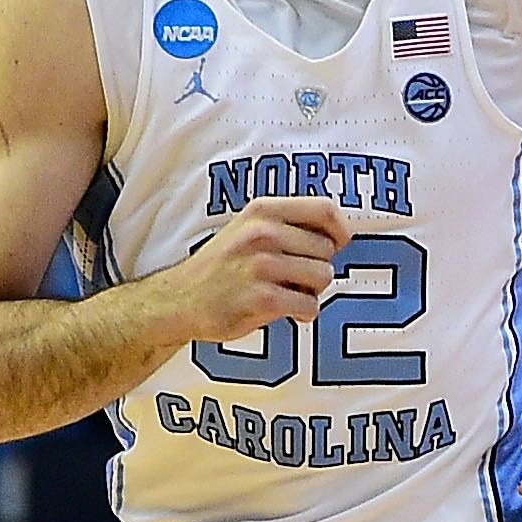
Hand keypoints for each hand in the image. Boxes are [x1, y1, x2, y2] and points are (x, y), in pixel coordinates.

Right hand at [150, 197, 345, 348]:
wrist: (180, 299)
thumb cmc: (223, 265)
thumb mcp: (248, 227)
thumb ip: (287, 224)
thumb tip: (340, 235)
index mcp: (262, 211)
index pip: (325, 209)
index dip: (340, 230)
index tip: (337, 246)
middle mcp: (262, 233)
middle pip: (327, 249)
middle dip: (318, 267)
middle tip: (295, 278)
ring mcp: (260, 266)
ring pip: (323, 277)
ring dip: (312, 291)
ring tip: (289, 293)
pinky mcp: (261, 298)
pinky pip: (309, 305)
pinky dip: (303, 312)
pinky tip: (286, 311)